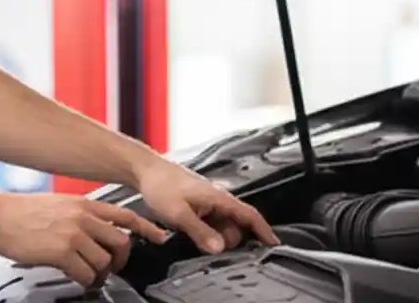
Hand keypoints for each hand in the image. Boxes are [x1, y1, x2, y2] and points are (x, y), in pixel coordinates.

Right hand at [0, 193, 169, 287]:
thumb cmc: (20, 213)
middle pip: (121, 242)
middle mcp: (82, 217)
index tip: (160, 237)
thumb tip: (94, 229)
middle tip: (111, 268)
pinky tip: (76, 278)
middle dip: (120, 260)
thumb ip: (79, 215)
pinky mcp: (61, 252)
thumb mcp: (57, 204)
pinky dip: (84, 281)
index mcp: (83, 204)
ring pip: (104, 261)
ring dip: (99, 273)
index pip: (126, 215)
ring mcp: (73, 234)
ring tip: (89, 275)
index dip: (147, 228)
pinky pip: (86, 274)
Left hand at [135, 160, 278, 253]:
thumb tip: (219, 248)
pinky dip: (206, 231)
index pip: (249, 214)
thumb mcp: (179, 213)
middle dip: (229, 240)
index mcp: (218, 197)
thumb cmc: (160, 185)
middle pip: (236, 226)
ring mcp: (208, 202)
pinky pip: (211, 222)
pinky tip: (191, 231)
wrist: (145, 170)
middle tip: (209, 245)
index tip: (273, 243)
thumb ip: (200, 231)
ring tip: (193, 234)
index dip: (264, 230)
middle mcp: (217, 198)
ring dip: (214, 236)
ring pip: (222, 226)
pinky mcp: (199, 205)